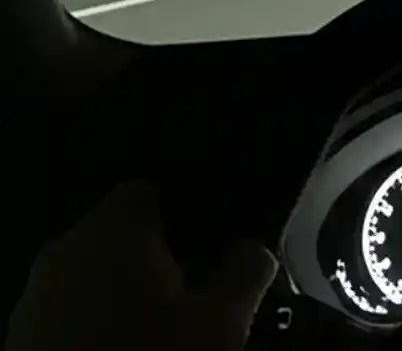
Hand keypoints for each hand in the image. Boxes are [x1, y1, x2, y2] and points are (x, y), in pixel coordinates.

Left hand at [5, 181, 276, 350]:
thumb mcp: (220, 324)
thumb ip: (244, 274)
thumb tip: (252, 249)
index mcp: (115, 231)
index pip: (149, 192)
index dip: (185, 216)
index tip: (210, 254)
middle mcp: (67, 249)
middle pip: (123, 237)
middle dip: (158, 263)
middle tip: (192, 304)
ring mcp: (36, 293)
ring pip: (94, 276)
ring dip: (124, 296)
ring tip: (159, 335)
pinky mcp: (22, 333)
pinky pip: (69, 310)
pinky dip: (95, 324)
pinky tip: (122, 348)